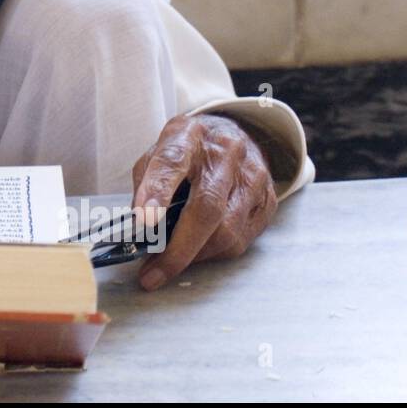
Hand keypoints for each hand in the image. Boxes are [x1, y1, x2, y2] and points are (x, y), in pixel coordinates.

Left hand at [129, 113, 277, 290]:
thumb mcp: (159, 151)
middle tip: (152, 274)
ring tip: (169, 265)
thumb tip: (139, 230)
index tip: (144, 220)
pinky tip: (197, 253)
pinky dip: (213, 254)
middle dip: (178, 249)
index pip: (172, 162)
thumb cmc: (189, 149)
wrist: (235, 133)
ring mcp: (252, 177)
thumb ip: (146, 184)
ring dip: (194, 257)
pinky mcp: (267, 200)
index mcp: (189, 136)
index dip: (157, 191)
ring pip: (227, 230)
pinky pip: (241, 240)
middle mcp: (226, 154)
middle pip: (206, 207)